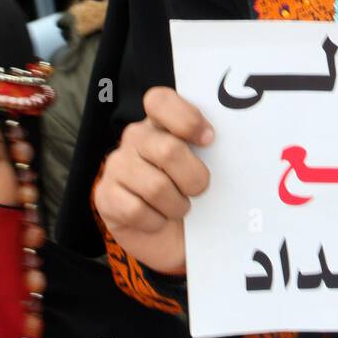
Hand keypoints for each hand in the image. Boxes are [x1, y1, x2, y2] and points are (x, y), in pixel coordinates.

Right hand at [93, 87, 212, 274]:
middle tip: (198, 190)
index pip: (159, 100)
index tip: (209, 140)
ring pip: (156, 187)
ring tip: (178, 208)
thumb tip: (232, 144)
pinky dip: (156, 222)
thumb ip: (210, 148)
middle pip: (169, 150)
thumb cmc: (191, 193)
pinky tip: (157, 220)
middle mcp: (135, 138)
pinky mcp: (104, 196)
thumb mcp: (205, 164)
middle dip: (194, 178)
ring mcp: (116, 165)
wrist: (171, 237)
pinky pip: (136, 211)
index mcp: (160, 121)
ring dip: (177, 206)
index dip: (186, 119)